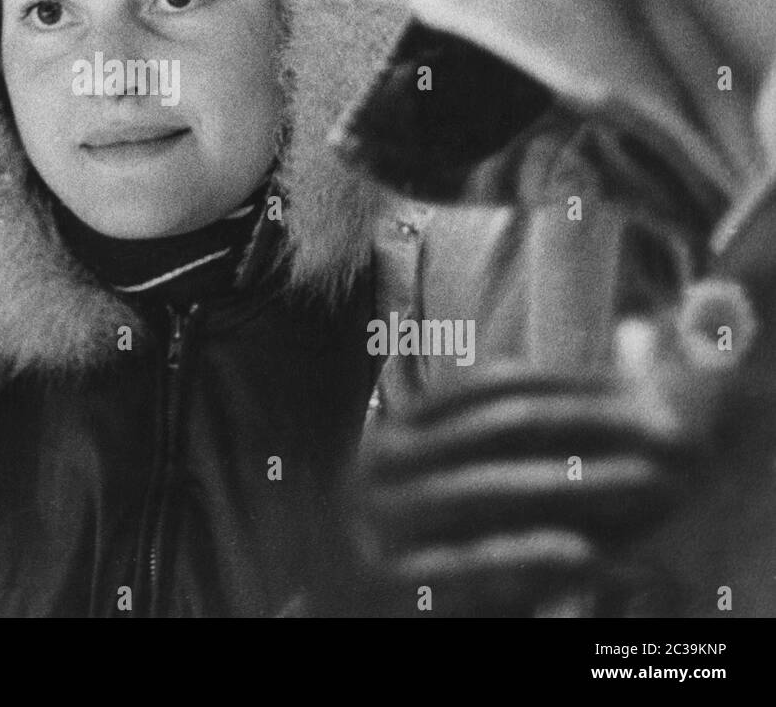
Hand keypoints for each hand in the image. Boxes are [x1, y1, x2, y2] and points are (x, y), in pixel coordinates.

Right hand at [355, 368, 698, 616]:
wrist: (335, 614)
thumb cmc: (406, 548)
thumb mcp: (430, 485)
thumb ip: (484, 454)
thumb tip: (584, 408)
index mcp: (396, 431)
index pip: (487, 389)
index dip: (565, 383)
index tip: (634, 390)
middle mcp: (383, 466)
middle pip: (499, 429)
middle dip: (588, 426)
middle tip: (663, 435)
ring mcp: (382, 522)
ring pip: (490, 490)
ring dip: (579, 486)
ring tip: (648, 485)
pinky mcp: (390, 583)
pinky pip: (473, 565)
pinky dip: (535, 556)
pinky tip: (589, 556)